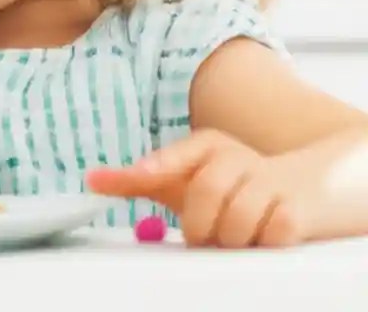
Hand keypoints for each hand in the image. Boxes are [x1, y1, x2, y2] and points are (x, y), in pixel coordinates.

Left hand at [86, 129, 304, 247]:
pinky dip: (261, 241)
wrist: (297, 188)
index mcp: (206, 146)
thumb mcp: (180, 179)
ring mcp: (270, 178)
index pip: (184, 151)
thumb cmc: (225, 186)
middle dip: (199, 223)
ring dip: (229, 237)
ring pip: (238, 216)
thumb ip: (136, 181)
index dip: (164, 162)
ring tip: (231, 236)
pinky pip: (273, 231)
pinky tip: (260, 235)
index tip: (145, 173)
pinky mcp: (296, 207)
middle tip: (200, 236)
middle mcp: (237, 156)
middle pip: (208, 189)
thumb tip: (90, 180)